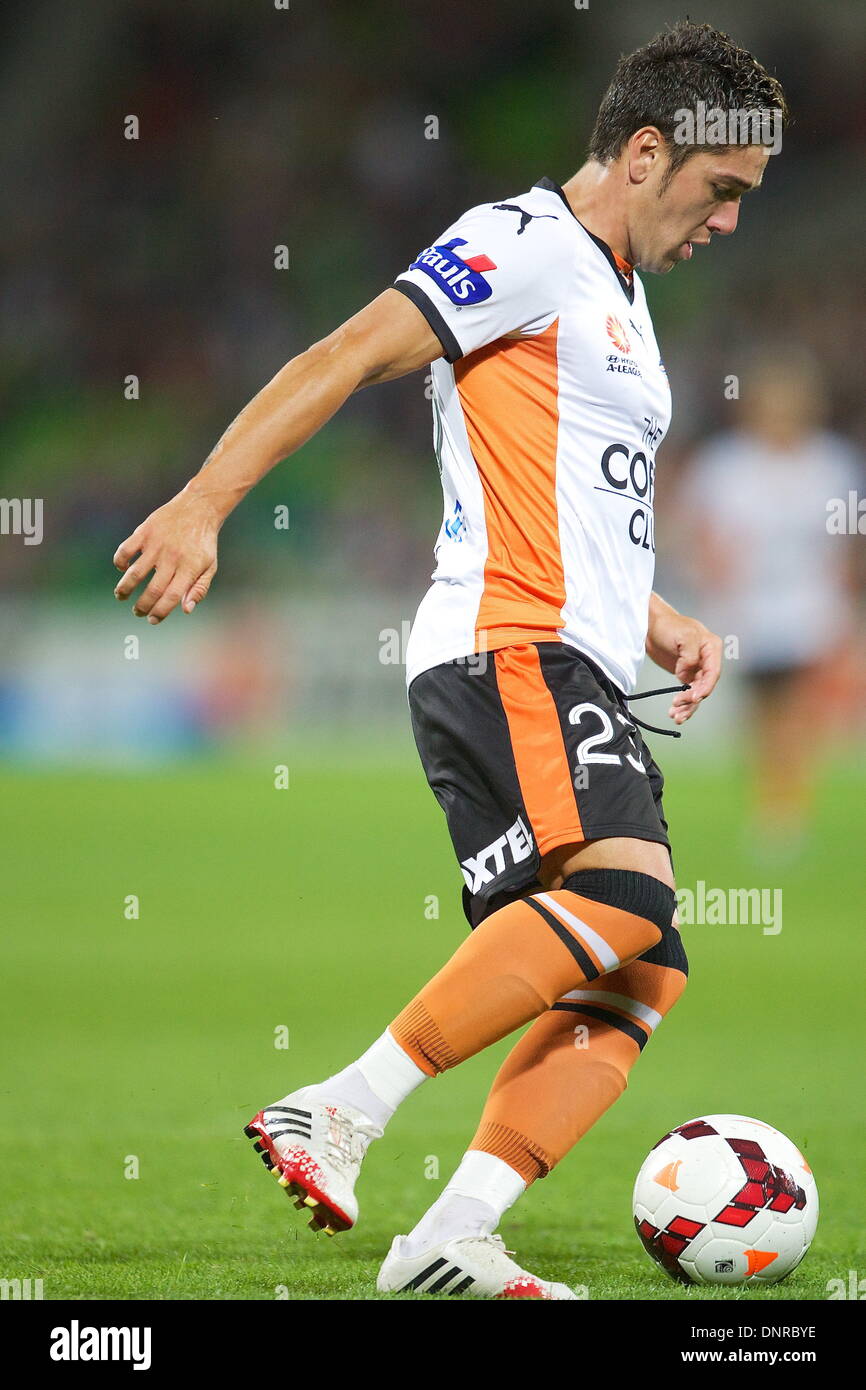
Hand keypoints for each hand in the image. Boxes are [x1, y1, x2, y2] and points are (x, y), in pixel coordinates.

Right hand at [113, 491, 219, 623]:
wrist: (199, 507)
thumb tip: (185, 610)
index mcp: (189, 568)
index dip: (160, 612)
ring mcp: (157, 544)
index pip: (172, 597)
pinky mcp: (145, 531)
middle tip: (138, 611)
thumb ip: (198, 589)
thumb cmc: (204, 542)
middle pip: (153, 589)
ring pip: (135, 573)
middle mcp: (172, 557)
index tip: (152, 620)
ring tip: (121, 596)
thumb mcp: (209, 566)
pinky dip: (120, 562)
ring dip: (124, 588)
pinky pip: (125, 550)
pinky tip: (123, 569)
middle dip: (142, 606)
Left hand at [645, 604, 722, 724]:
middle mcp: (707, 660)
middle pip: (705, 685)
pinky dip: (682, 703)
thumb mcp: (683, 637)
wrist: (650, 626)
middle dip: (693, 699)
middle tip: (678, 707)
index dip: (705, 687)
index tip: (694, 698)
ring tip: (675, 715)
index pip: (713, 673)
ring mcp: (696, 668)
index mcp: (711, 648)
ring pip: (696, 692)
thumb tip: (686, 674)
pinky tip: (674, 711)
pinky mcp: (685, 674)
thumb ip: (689, 656)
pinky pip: (687, 692)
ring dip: (687, 706)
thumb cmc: (668, 625)